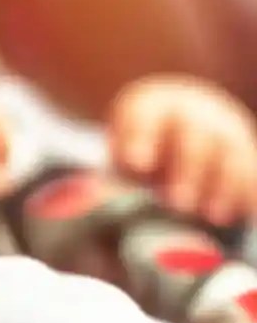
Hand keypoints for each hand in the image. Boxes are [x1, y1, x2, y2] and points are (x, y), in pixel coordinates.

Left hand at [109, 74, 256, 225]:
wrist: (185, 112)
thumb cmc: (140, 144)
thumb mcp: (119, 151)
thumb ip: (105, 177)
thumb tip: (82, 206)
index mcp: (151, 106)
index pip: (143, 116)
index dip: (140, 138)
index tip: (136, 163)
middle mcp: (194, 113)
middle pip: (194, 137)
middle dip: (187, 169)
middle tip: (177, 202)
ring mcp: (225, 131)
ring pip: (231, 153)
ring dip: (226, 184)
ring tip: (213, 215)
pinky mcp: (246, 154)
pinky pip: (252, 172)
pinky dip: (251, 194)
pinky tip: (248, 216)